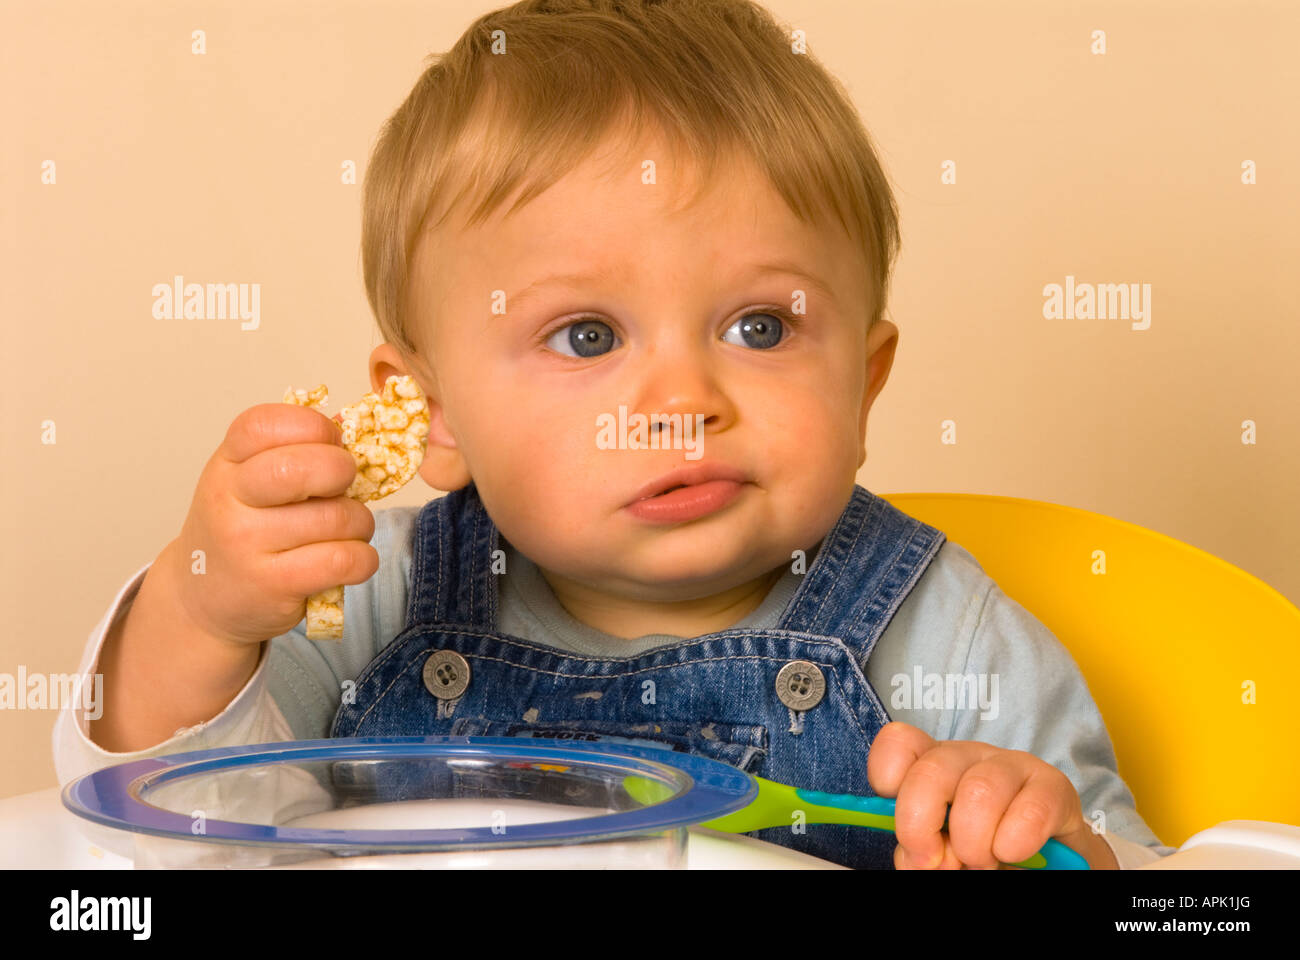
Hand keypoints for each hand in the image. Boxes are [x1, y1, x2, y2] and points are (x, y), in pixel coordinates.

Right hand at [166, 402, 377, 647]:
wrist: (203, 596)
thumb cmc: (241, 528)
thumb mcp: (246, 480)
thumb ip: (291, 451)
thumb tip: (350, 426)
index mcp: (227, 463)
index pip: (265, 425)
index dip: (313, 426)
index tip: (331, 442)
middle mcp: (229, 500)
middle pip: (300, 468)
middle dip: (343, 470)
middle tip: (345, 485)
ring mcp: (247, 544)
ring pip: (336, 518)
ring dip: (360, 522)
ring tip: (347, 529)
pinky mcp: (272, 584)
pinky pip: (343, 560)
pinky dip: (363, 558)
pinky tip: (352, 559)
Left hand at [866, 721, 1117, 868]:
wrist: (1055, 860)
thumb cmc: (987, 849)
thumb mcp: (944, 851)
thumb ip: (920, 851)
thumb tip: (916, 859)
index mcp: (932, 766)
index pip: (898, 743)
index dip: (888, 778)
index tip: (903, 824)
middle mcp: (967, 756)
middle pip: (931, 771)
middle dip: (924, 827)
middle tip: (941, 862)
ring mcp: (1011, 765)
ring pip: (979, 791)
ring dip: (974, 843)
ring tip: (983, 863)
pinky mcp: (1053, 786)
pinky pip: (1030, 810)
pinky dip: (1013, 843)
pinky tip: (1012, 853)